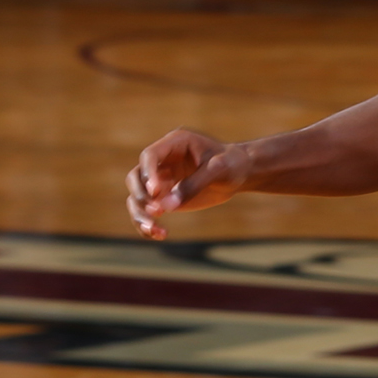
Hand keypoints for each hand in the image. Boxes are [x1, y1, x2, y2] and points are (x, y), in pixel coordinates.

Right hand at [125, 129, 251, 239]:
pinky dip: (148, 223)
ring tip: (154, 229)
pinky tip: (159, 234)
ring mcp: (160, 179)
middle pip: (136, 177)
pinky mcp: (164, 197)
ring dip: (140, 214)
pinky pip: (147, 211)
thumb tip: (167, 207)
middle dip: (141, 195)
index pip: (150, 156)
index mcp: (174, 143)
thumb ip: (195, 184)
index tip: (156, 192)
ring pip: (137, 196)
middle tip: (157, 211)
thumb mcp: (219, 169)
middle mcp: (162, 161)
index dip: (149, 173)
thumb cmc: (232, 164)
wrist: (241, 173)